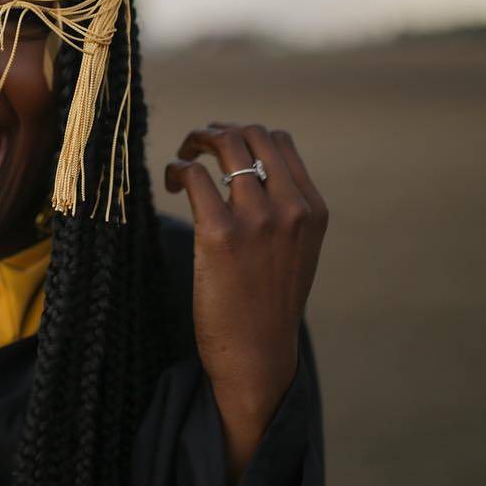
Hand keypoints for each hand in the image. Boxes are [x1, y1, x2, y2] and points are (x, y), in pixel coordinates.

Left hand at [164, 122, 328, 477]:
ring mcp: (258, 219)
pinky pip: (194, 176)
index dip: (244, 135)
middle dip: (218, 131)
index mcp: (313, 210)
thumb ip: (285, 213)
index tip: (222, 150)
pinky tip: (172, 184)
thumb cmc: (268, 306)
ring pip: (223, 145)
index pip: (280, 142)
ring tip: (183, 161)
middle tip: (196, 147)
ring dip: (195, 143)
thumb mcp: (297, 253)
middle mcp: (291, 208)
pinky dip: (178, 170)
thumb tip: (251, 174)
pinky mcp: (220, 234)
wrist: (258, 355)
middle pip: (251, 134)